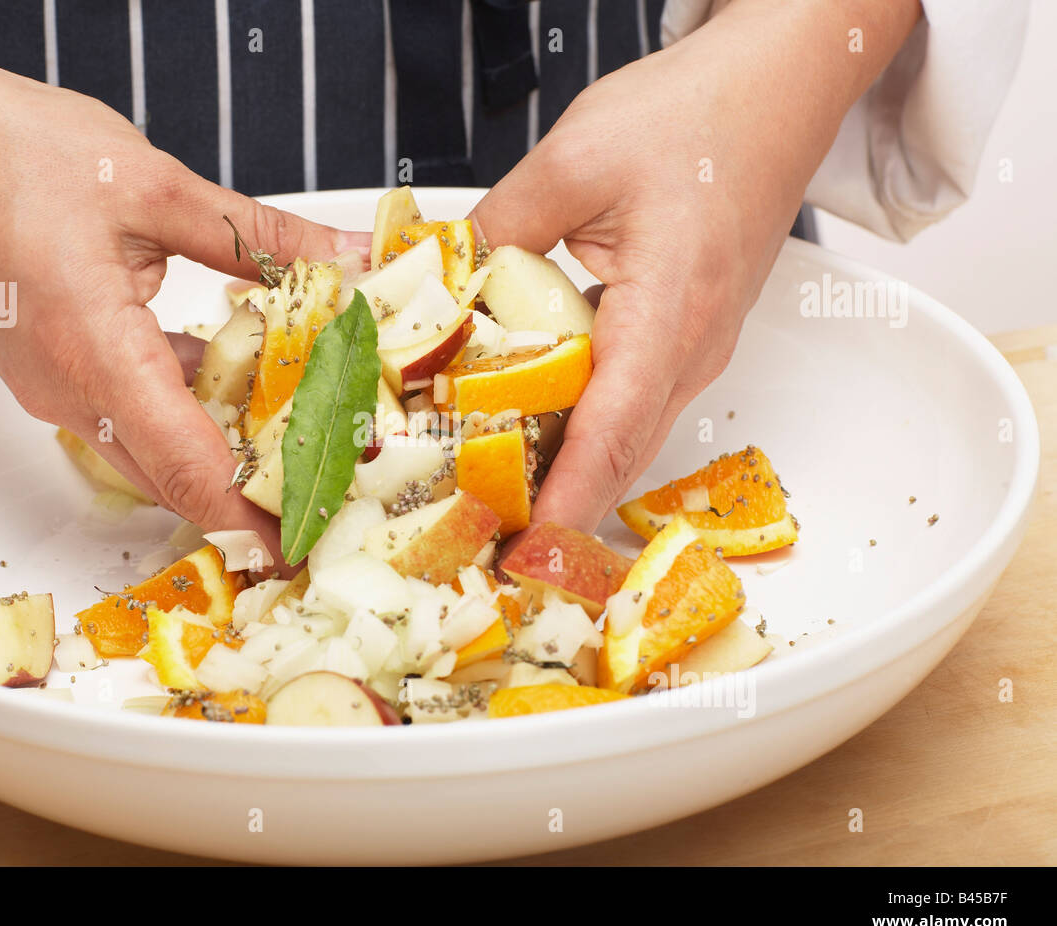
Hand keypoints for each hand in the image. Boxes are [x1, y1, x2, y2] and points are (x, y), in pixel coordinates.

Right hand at [0, 0, 367, 553]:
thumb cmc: (1, 152)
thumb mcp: (154, 186)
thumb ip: (259, 236)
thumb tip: (344, 259)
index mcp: (97, 354)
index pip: (190, 470)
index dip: (255, 518)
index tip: (306, 540)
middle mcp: (69, 393)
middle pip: (174, 478)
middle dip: (249, 498)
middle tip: (322, 490)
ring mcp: (53, 390)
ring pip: (152, 450)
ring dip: (221, 449)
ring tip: (299, 432)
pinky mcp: (51, 373)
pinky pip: (128, 414)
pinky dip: (186, 408)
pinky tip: (237, 373)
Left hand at [472, 0, 920, 532]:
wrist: (774, 93)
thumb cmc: (699, 116)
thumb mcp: (575, 158)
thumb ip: (497, 227)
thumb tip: (436, 282)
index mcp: (671, 306)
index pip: (615, 425)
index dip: (567, 494)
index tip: (525, 544)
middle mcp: (695, 347)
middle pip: (622, 453)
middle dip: (558, 510)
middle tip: (487, 545)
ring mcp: (697, 351)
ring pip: (629, 436)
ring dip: (570, 477)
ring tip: (498, 506)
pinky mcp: (688, 342)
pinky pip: (634, 406)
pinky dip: (585, 435)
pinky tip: (532, 435)